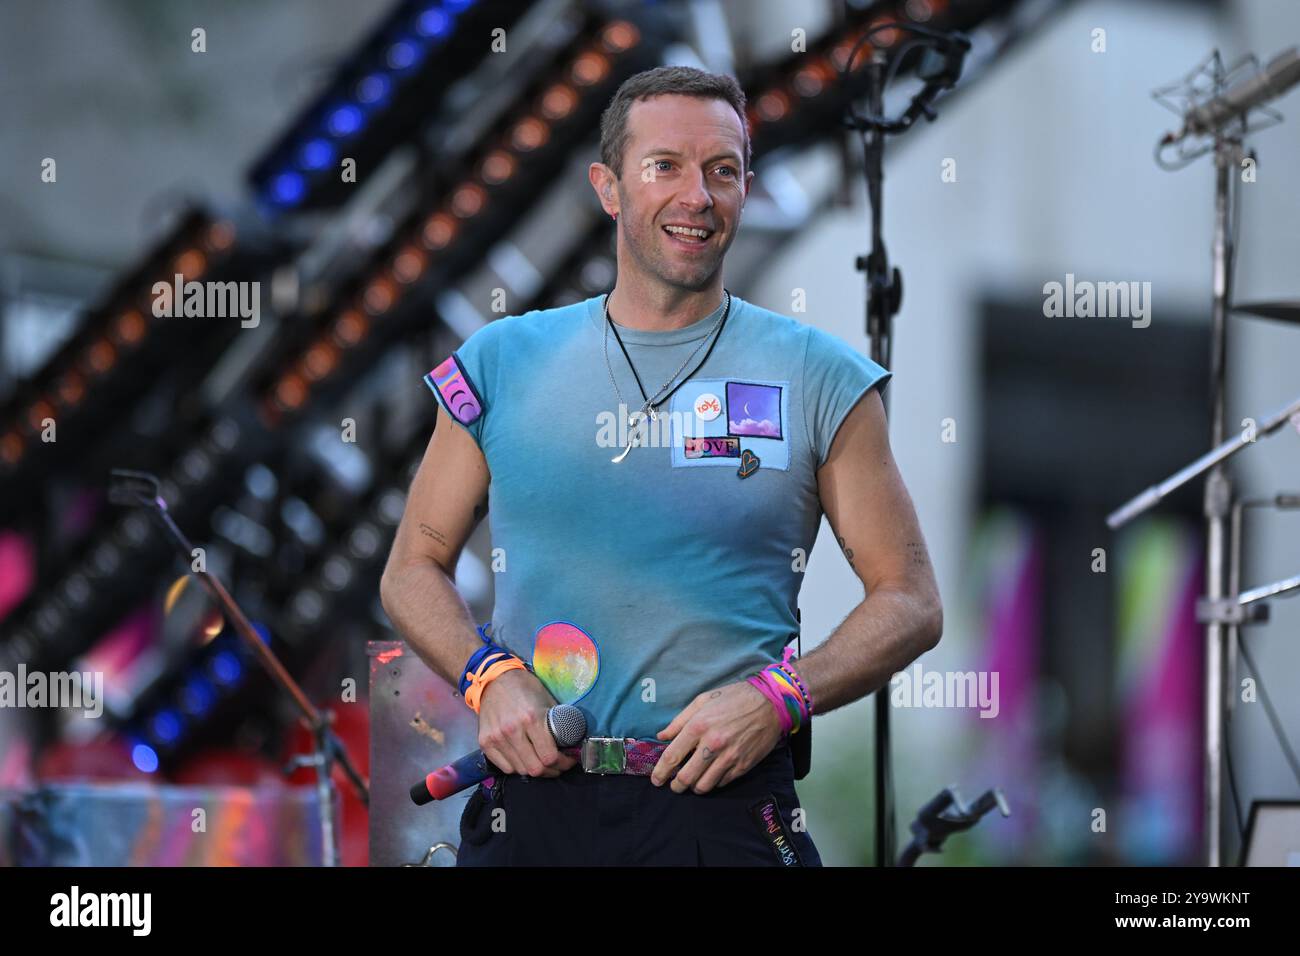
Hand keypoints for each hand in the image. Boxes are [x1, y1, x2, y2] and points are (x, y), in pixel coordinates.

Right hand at [477, 668, 577, 777]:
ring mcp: (496, 738)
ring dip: (535, 770)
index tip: (570, 759)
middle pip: (535, 768)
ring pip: (521, 771)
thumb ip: (558, 723)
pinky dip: (518, 767)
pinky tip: (526, 759)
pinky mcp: (485, 743)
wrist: (494, 680)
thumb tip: (573, 744)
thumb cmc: (525, 688)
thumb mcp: (547, 700)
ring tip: (543, 762)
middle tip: (558, 765)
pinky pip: (505, 768)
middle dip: (552, 771)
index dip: (564, 763)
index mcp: (531, 718)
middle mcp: (511, 731)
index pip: (549, 756)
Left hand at [652, 681, 782, 793]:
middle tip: (673, 785)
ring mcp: (729, 757)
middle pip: (686, 777)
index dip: (660, 772)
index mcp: (699, 725)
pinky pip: (721, 783)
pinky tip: (710, 775)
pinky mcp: (742, 766)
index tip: (656, 780)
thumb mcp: (702, 700)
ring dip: (693, 788)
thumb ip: (679, 721)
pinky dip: (712, 783)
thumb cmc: (734, 698)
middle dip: (675, 785)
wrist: (770, 703)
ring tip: (691, 783)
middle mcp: (712, 744)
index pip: (672, 756)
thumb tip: (662, 736)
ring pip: (703, 786)